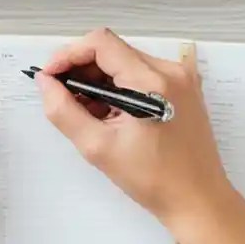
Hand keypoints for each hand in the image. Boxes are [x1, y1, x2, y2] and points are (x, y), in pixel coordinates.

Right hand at [34, 28, 228, 224]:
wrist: (198, 200)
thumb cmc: (154, 180)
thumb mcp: (98, 147)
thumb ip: (64, 110)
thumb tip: (46, 83)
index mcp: (151, 81)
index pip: (100, 43)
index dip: (69, 54)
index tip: (51, 76)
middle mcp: (170, 71)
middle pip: (112, 50)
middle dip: (82, 70)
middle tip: (65, 98)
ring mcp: (181, 78)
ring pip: (125, 62)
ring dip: (100, 80)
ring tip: (89, 113)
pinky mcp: (183, 89)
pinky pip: (142, 74)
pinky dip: (120, 87)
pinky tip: (111, 115)